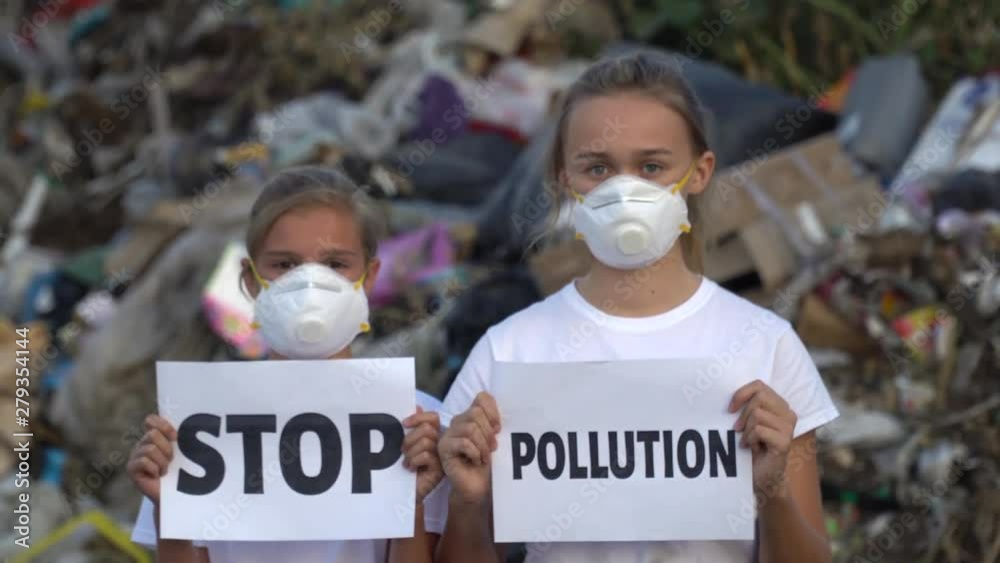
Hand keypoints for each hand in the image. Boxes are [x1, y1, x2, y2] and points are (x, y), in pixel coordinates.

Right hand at [126, 414, 175, 504]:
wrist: (173, 494)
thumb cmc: (179, 472)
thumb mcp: (181, 452)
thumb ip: (177, 438)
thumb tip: (179, 430)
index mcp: (153, 436)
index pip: (151, 420)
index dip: (163, 426)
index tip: (176, 437)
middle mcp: (142, 444)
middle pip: (153, 434)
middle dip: (167, 448)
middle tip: (171, 461)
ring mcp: (134, 455)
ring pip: (150, 449)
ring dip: (163, 462)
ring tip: (165, 470)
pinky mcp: (131, 468)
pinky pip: (144, 461)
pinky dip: (155, 469)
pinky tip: (157, 476)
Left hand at [402, 406, 443, 502]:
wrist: (407, 491)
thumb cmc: (406, 466)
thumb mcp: (407, 443)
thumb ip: (412, 426)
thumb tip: (417, 406)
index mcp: (435, 435)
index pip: (433, 417)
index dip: (419, 417)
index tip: (404, 423)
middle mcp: (441, 444)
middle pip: (427, 429)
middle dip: (410, 439)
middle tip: (403, 451)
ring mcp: (442, 456)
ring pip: (426, 442)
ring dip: (410, 452)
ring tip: (407, 462)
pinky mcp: (440, 469)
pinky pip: (427, 455)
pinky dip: (414, 461)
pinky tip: (411, 468)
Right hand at [438, 392, 499, 504]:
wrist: (479, 487)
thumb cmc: (489, 465)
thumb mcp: (496, 440)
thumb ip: (494, 424)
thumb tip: (496, 420)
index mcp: (471, 416)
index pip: (482, 398)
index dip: (493, 411)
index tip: (499, 428)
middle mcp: (458, 422)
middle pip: (476, 413)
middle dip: (488, 432)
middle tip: (492, 448)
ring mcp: (448, 434)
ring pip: (470, 428)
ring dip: (483, 446)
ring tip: (485, 457)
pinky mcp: (443, 448)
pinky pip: (464, 443)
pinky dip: (475, 453)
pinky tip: (476, 461)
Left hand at [730, 380, 796, 495]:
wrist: (761, 477)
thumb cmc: (751, 448)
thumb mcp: (747, 422)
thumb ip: (745, 406)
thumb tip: (726, 393)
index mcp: (780, 406)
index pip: (759, 385)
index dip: (741, 394)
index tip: (730, 409)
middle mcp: (788, 414)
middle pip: (759, 397)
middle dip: (743, 414)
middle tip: (738, 430)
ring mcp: (789, 428)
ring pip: (758, 414)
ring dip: (746, 430)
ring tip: (748, 441)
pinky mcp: (785, 442)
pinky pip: (759, 430)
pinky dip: (749, 439)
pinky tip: (751, 448)